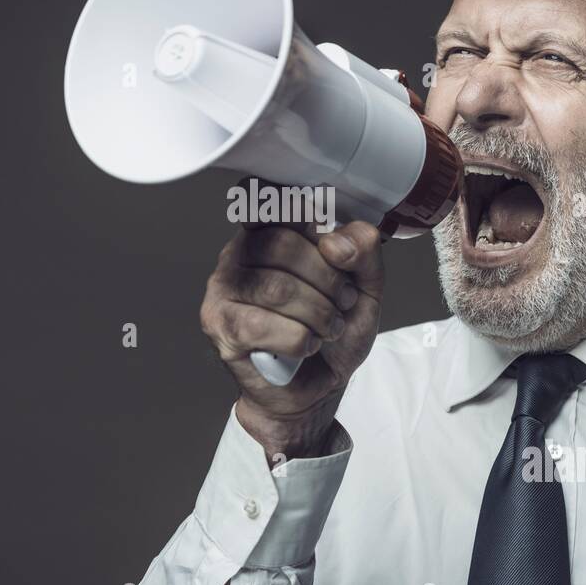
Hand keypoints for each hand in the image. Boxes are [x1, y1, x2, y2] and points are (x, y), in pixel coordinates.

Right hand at [199, 218, 384, 459]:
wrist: (316, 387)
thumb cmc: (332, 331)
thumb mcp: (365, 285)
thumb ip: (363, 251)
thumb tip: (336, 241)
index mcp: (269, 231)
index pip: (266, 196)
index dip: (296, 208)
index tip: (323, 229)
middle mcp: (238, 253)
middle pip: (280, 244)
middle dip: (328, 277)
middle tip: (344, 300)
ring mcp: (222, 289)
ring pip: (275, 287)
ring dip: (318, 312)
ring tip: (330, 326)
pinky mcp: (220, 326)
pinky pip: (263, 325)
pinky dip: (300, 339)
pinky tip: (307, 345)